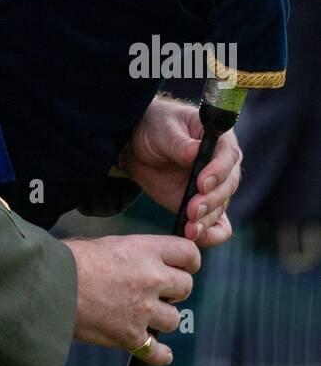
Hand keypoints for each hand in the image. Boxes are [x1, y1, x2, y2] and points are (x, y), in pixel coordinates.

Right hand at [64, 233, 200, 365]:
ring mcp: (144, 310)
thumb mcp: (107, 243)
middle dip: (174, 290)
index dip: (188, 262)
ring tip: (144, 315)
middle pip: (185, 288)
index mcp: (146, 250)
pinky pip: (157, 351)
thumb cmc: (71, 260)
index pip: (189, 254)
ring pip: (173, 319)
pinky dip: (160, 354)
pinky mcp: (131, 336)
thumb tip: (139, 262)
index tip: (183, 267)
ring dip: (161, 318)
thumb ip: (132, 254)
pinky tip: (160, 353)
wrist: (51, 285)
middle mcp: (152, 279)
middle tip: (158, 292)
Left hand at [122, 96, 240, 245]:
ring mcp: (214, 188)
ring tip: (190, 229)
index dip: (218, 171)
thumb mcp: (163, 129)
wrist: (138, 146)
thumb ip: (179, 143)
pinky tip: (197, 238)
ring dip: (207, 220)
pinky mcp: (204, 207)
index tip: (202, 183)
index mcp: (220, 139)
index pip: (228, 156)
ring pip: (220, 208)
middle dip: (211, 201)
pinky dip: (210, 234)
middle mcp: (223, 166)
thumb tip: (195, 153)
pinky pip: (217, 225)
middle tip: (193, 209)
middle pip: (228, 186)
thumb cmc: (156, 128)